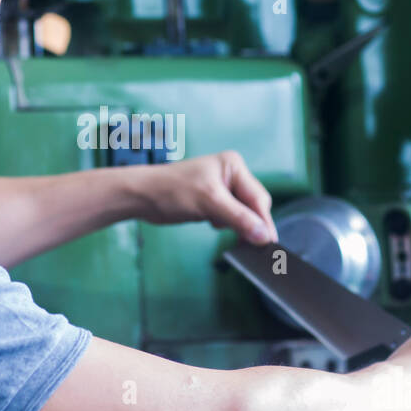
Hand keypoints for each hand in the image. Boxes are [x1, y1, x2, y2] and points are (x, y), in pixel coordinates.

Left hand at [132, 151, 278, 244]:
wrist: (141, 196)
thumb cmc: (170, 191)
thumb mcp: (209, 203)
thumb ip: (239, 218)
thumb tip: (263, 235)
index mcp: (233, 166)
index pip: (258, 198)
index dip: (263, 222)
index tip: (269, 243)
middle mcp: (230, 175)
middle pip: (253, 206)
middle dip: (249, 224)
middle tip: (250, 244)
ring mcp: (221, 189)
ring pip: (242, 214)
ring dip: (236, 225)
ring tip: (218, 225)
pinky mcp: (212, 202)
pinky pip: (230, 217)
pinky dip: (226, 225)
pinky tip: (212, 224)